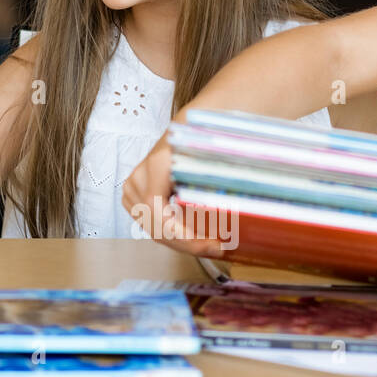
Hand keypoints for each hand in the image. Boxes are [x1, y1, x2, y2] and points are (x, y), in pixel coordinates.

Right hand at [120, 135, 226, 257]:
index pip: (156, 209)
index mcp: (157, 163)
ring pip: (155, 231)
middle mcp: (139, 177)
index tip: (214, 244)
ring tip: (213, 243)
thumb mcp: (217, 151)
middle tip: (221, 248)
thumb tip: (241, 207)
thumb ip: (224, 174)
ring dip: (184, 242)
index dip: (183, 234)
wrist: (187, 128)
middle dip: (190, 244)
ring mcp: (134, 188)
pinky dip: (177, 234)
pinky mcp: (136, 198)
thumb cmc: (202, 136)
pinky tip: (198, 234)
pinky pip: (154, 227)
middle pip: (156, 226)